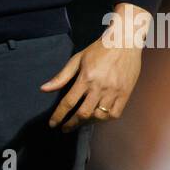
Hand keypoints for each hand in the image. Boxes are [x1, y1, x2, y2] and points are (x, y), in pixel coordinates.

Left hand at [41, 13, 145, 131]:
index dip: (59, 115)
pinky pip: (114, 114)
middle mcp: (100, 86)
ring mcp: (114, 91)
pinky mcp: (125, 94)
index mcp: (86, 77)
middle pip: (83, 113)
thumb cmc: (99, 49)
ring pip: (99, 116)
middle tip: (65, 128)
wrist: (124, 42)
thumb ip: (61, 76)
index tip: (53, 124)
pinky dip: (105, 119)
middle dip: (72, 123)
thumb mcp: (77, 59)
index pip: (69, 102)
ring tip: (81, 122)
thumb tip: (44, 89)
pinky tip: (98, 117)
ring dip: (88, 122)